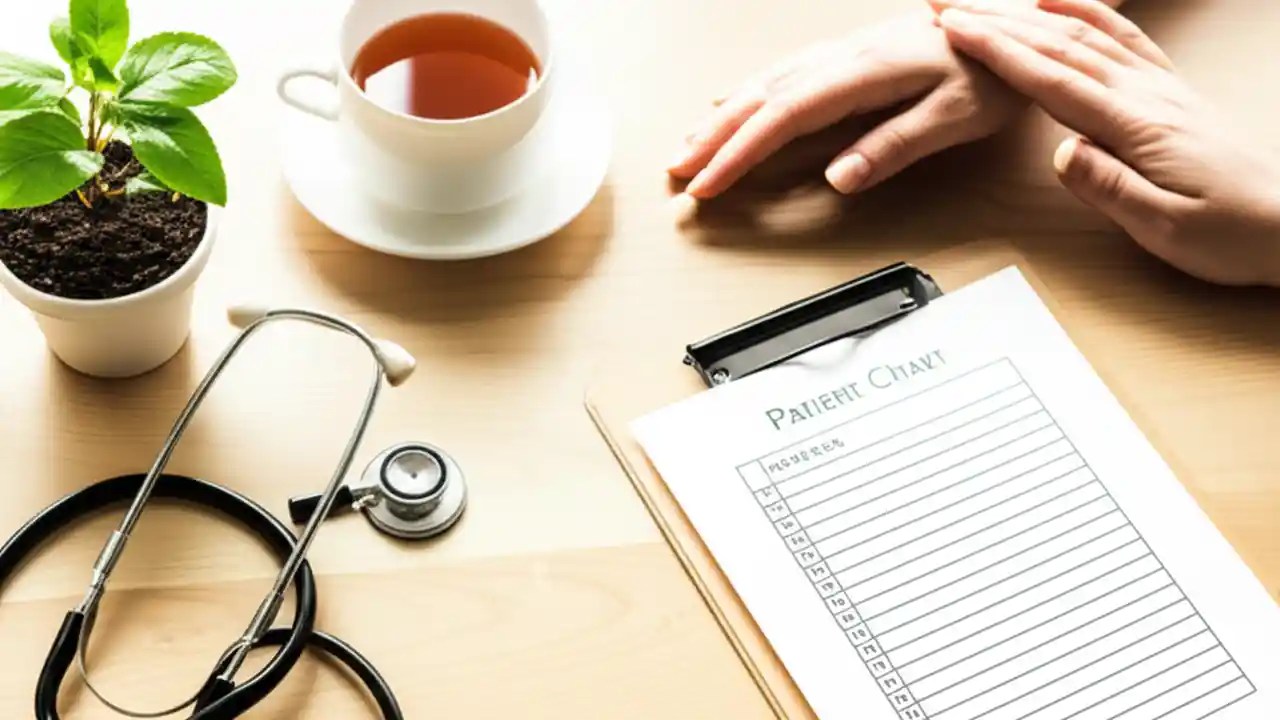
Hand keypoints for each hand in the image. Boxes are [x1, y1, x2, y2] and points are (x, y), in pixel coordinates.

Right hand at [668, 11, 1027, 199]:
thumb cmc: (995, 70)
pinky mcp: (851, 55)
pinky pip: (783, 73)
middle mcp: (845, 57)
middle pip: (761, 98)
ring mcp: (844, 53)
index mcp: (864, 72)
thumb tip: (838, 176)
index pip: (783, 117)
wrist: (1018, 21)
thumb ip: (895, 145)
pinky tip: (731, 100)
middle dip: (713, 137)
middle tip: (678, 171)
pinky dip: (747, 92)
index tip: (708, 184)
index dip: (739, 154)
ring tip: (689, 144)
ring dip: (722, 116)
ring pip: (766, 83)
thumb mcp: (957, 116)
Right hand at [933, 0, 1279, 286]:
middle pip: (1059, 46)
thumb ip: (1110, 187)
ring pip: (1085, 35)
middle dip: (998, 23)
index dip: (998, 51)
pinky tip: (1062, 2)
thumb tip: (1063, 153)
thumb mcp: (1164, 227)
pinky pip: (1123, 38)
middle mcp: (1147, 95)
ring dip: (1031, 14)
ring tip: (989, 2)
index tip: (955, 30)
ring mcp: (1160, 87)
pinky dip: (1089, 12)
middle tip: (949, 8)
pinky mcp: (1170, 92)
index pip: (1051, 80)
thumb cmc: (1231, 233)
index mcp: (1137, 126)